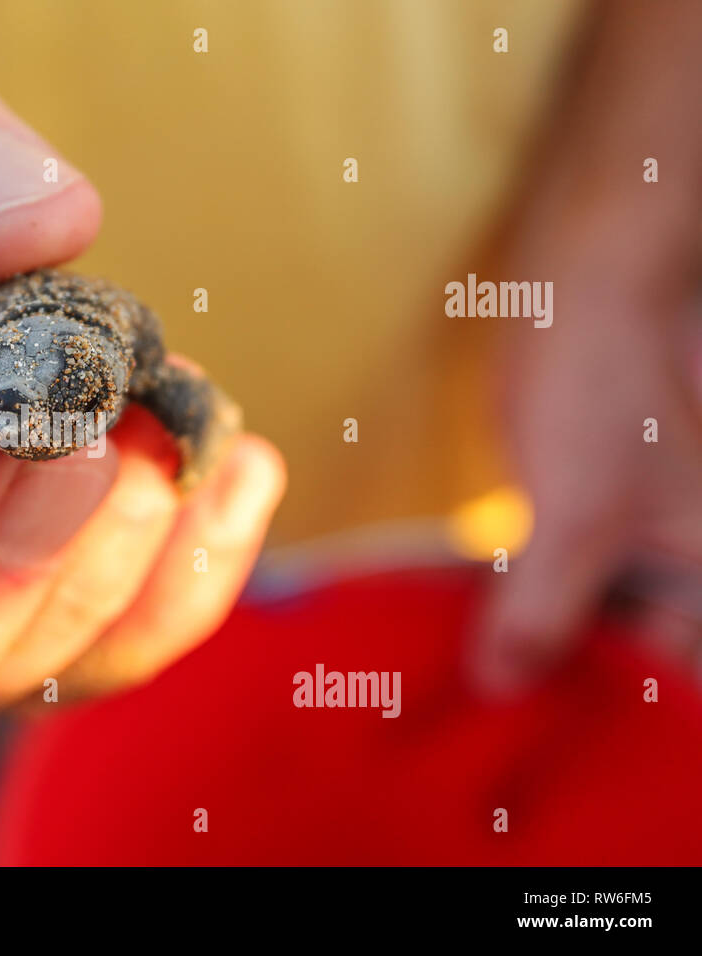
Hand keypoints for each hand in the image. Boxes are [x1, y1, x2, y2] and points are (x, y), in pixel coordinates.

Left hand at [473, 224, 701, 691]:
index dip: (593, 713)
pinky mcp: (587, 506)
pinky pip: (555, 568)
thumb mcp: (574, 518)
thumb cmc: (605, 391)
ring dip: (527, 638)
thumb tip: (501, 689)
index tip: (519, 741)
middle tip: (481, 712)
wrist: (584, 281)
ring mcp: (635, 533)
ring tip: (464, 680)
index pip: (664, 676)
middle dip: (553, 676)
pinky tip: (466, 620)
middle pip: (622, 647)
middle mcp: (681, 559)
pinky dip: (515, 592)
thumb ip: (541, 613)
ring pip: (583, 610)